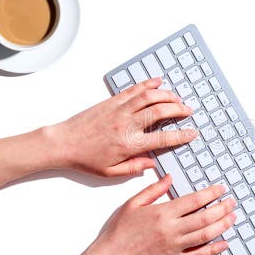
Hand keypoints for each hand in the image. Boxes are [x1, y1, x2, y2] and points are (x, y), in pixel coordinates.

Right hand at [36, 176, 235, 254]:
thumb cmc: (120, 231)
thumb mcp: (133, 203)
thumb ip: (153, 190)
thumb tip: (169, 178)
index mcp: (162, 213)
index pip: (194, 201)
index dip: (211, 193)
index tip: (220, 188)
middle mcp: (171, 230)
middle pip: (204, 218)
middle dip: (222, 208)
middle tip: (232, 202)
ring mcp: (174, 246)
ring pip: (205, 235)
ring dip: (222, 225)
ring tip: (232, 218)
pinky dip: (214, 249)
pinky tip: (224, 243)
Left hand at [46, 78, 196, 176]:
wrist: (62, 143)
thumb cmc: (84, 159)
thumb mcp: (111, 172)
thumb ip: (135, 168)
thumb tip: (153, 164)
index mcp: (130, 144)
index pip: (163, 138)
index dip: (181, 136)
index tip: (192, 133)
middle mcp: (127, 125)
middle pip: (160, 111)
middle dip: (179, 109)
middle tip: (188, 111)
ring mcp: (119, 110)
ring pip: (149, 96)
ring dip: (166, 95)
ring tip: (176, 97)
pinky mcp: (111, 101)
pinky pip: (133, 89)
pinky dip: (147, 84)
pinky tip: (157, 82)